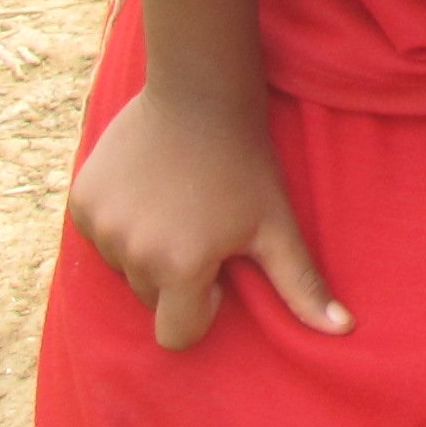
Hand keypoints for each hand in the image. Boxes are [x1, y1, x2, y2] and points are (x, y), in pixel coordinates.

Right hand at [65, 77, 347, 350]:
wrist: (202, 92)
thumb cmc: (246, 162)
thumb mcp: (277, 225)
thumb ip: (302, 286)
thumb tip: (344, 331)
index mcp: (179, 268)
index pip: (177, 334)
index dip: (202, 305)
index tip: (219, 263)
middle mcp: (131, 253)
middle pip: (151, 299)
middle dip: (175, 273)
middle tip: (202, 223)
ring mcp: (100, 226)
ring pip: (124, 266)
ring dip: (147, 247)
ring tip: (178, 200)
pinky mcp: (81, 200)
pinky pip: (99, 234)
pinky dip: (121, 220)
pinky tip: (150, 186)